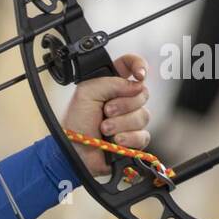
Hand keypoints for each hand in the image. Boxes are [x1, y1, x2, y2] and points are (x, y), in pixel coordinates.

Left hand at [59, 54, 151, 175]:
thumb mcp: (86, 93)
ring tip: (104, 129)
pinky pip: (143, 135)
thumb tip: (136, 85)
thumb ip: (111, 82)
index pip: (130, 66)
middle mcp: (121, 100)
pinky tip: (115, 141)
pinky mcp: (133, 139)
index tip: (139, 75)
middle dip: (124, 104)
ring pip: (143, 115)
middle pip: (142, 93)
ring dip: (122, 123)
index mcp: (109, 85)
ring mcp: (129, 120)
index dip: (138, 66)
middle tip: (106, 111)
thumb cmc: (75, 124)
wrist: (75, 153)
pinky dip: (129, 138)